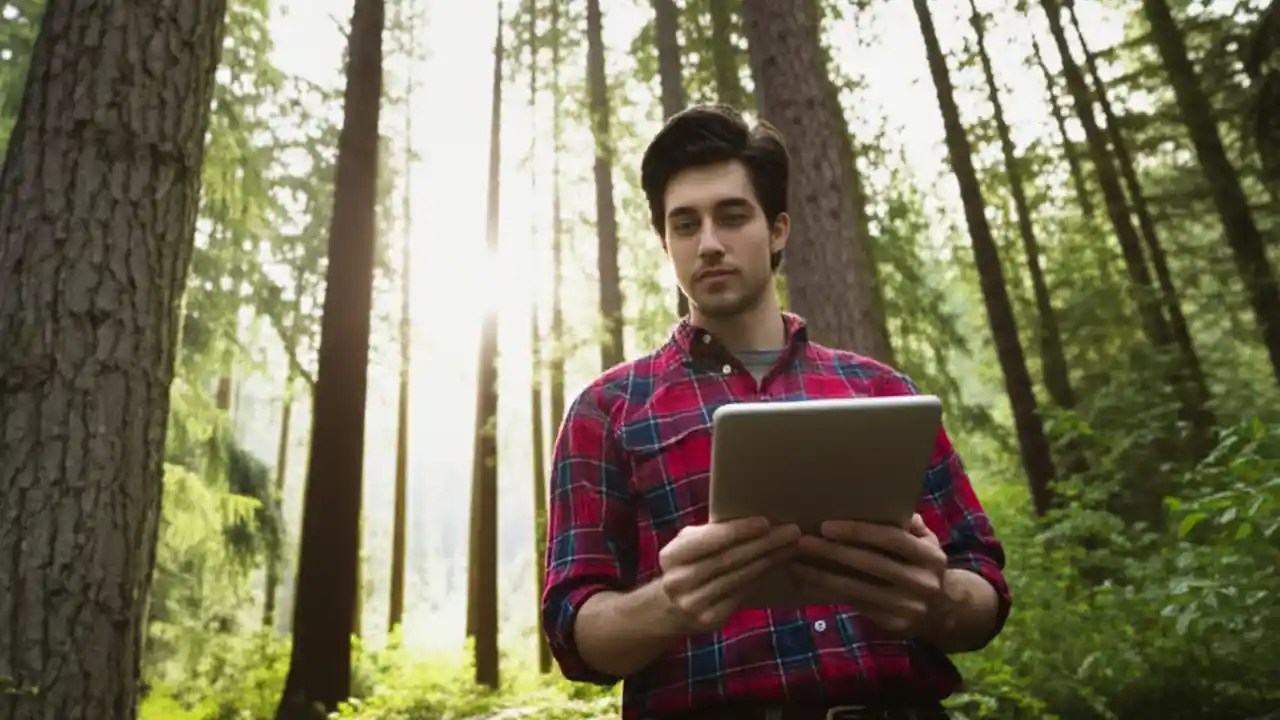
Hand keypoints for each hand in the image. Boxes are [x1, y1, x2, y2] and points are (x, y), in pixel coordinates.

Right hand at [657, 517, 800, 633]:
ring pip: (740, 578)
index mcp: (672, 555)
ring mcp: (694, 603)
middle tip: (792, 532)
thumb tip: (754, 519)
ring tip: (790, 547)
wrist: (671, 608)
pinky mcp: (710, 620)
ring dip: (769, 560)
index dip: (738, 531)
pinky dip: (762, 578)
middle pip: (729, 559)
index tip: (766, 522)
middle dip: (763, 544)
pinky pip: (742, 594)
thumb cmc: (689, 564)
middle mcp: (679, 581)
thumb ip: (710, 534)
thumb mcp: (688, 546)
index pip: (709, 540)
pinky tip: (777, 566)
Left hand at [791, 514, 952, 638]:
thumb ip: (908, 523)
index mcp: (929, 556)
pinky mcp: (893, 625)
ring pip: (856, 589)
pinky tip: (808, 583)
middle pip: (869, 563)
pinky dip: (829, 593)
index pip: (890, 539)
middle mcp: (921, 582)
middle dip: (832, 552)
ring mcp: (907, 606)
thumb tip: (884, 500)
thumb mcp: (926, 542)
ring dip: (822, 576)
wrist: (943, 611)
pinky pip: (855, 605)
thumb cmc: (923, 566)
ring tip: (796, 564)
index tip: (826, 526)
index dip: (858, 531)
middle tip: (802, 541)